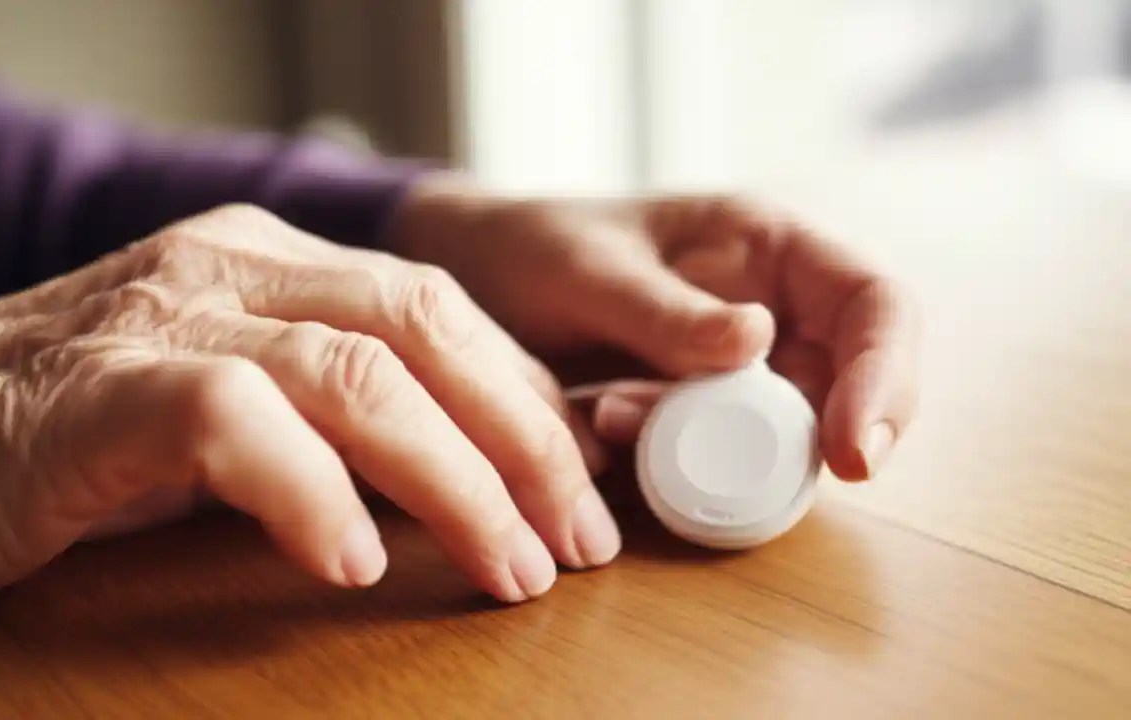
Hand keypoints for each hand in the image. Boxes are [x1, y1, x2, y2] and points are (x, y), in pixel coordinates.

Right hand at [0, 204, 619, 603]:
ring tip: (507, 567)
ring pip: (357, 373)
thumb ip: (335, 418)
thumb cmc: (72, 437)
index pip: (442, 309)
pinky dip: (311, 495)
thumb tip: (474, 471)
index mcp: (273, 262)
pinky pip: (236, 422)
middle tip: (578, 540)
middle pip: (426, 327)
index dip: (529, 399)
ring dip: (453, 480)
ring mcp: (166, 315)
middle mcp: (231, 264)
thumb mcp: (229, 408)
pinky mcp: (100, 387)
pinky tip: (348, 565)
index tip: (586, 487)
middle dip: (523, 440)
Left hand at [388, 179, 919, 480]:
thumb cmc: (535, 247)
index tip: (853, 453)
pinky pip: (727, 453)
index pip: (875, 303)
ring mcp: (743, 363)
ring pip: (791, 430)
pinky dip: (680, 459)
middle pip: (855, 381)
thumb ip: (666, 311)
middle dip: (818, 439)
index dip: (884, 376)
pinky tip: (606, 418)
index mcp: (768, 243)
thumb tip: (761, 340)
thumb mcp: (590, 272)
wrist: (481, 278)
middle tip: (745, 484)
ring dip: (725, 451)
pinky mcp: (705, 409)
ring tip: (616, 410)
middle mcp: (774, 304)